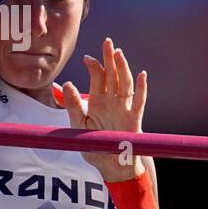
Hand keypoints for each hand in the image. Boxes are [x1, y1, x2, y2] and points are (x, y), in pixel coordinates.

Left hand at [60, 37, 147, 182]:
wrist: (110, 166)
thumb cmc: (94, 146)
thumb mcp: (78, 125)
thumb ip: (72, 105)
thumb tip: (66, 83)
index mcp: (98, 101)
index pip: (98, 77)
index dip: (94, 66)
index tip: (87, 58)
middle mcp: (112, 101)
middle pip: (113, 75)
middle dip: (110, 58)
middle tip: (107, 42)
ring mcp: (125, 109)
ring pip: (125, 84)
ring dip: (123, 68)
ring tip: (119, 54)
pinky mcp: (134, 119)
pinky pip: (139, 102)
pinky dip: (142, 89)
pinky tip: (142, 75)